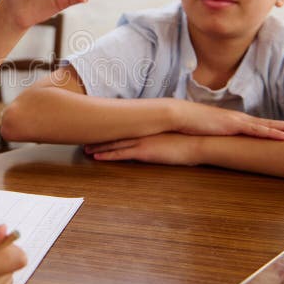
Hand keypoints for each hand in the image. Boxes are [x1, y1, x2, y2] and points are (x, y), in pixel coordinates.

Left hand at [85, 133, 200, 164]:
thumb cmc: (190, 141)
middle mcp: (142, 132)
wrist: (198, 142)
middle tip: (85, 138)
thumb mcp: (172, 135)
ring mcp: (142, 141)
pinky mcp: (144, 152)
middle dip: (99, 137)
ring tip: (85, 148)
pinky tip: (96, 156)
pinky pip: (121, 154)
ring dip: (98, 146)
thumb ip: (162, 136)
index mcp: (148, 127)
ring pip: (114, 143)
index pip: (125, 127)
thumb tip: (158, 140)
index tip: (99, 130)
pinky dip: (107, 155)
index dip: (111, 129)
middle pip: (115, 134)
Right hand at [173, 100, 283, 139]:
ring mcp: (238, 121)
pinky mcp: (234, 125)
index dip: (275, 127)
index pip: (259, 125)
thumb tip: (215, 146)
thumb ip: (213, 137)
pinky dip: (272, 133)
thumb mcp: (205, 133)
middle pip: (270, 123)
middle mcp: (239, 119)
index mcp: (234, 121)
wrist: (179, 115)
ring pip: (269, 125)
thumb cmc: (188, 125)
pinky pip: (257, 130)